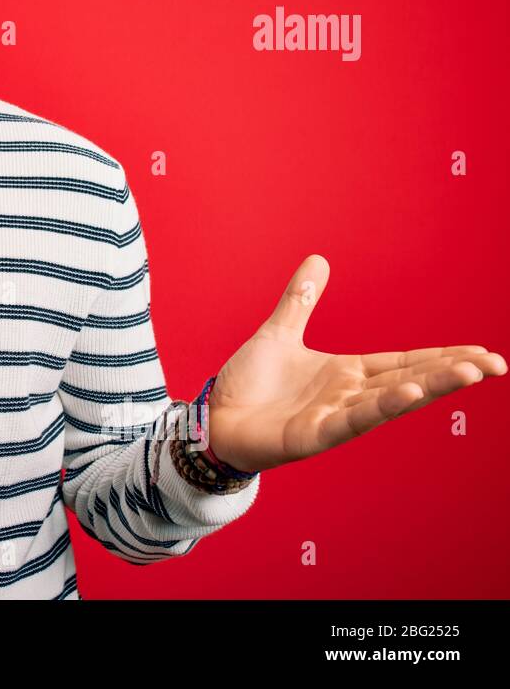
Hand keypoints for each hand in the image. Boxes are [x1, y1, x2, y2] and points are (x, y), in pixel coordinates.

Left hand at [200, 254, 505, 473]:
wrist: (214, 419)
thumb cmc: (248, 385)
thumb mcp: (278, 333)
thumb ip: (301, 300)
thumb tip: (319, 259)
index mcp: (346, 373)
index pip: (405, 362)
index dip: (441, 357)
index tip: (482, 352)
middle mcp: (348, 395)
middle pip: (410, 379)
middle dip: (452, 371)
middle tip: (496, 363)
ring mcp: (334, 416)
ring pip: (391, 400)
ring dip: (430, 387)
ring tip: (469, 373)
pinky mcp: (314, 435)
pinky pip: (353, 421)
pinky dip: (381, 408)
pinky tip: (410, 396)